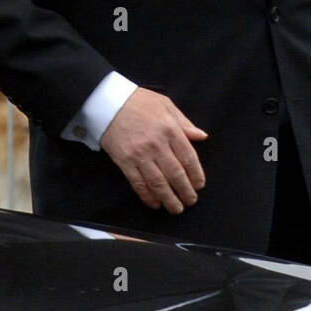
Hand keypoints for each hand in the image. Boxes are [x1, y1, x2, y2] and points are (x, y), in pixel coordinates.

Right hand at [100, 87, 207, 214]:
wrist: (108, 102)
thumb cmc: (139, 102)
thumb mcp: (166, 105)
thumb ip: (184, 123)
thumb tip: (202, 136)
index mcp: (170, 129)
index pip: (188, 158)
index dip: (196, 175)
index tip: (199, 185)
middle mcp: (157, 144)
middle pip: (176, 174)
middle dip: (185, 191)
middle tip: (190, 201)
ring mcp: (140, 155)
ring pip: (159, 183)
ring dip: (169, 199)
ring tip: (176, 208)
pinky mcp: (125, 162)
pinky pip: (139, 184)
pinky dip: (148, 196)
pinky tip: (155, 203)